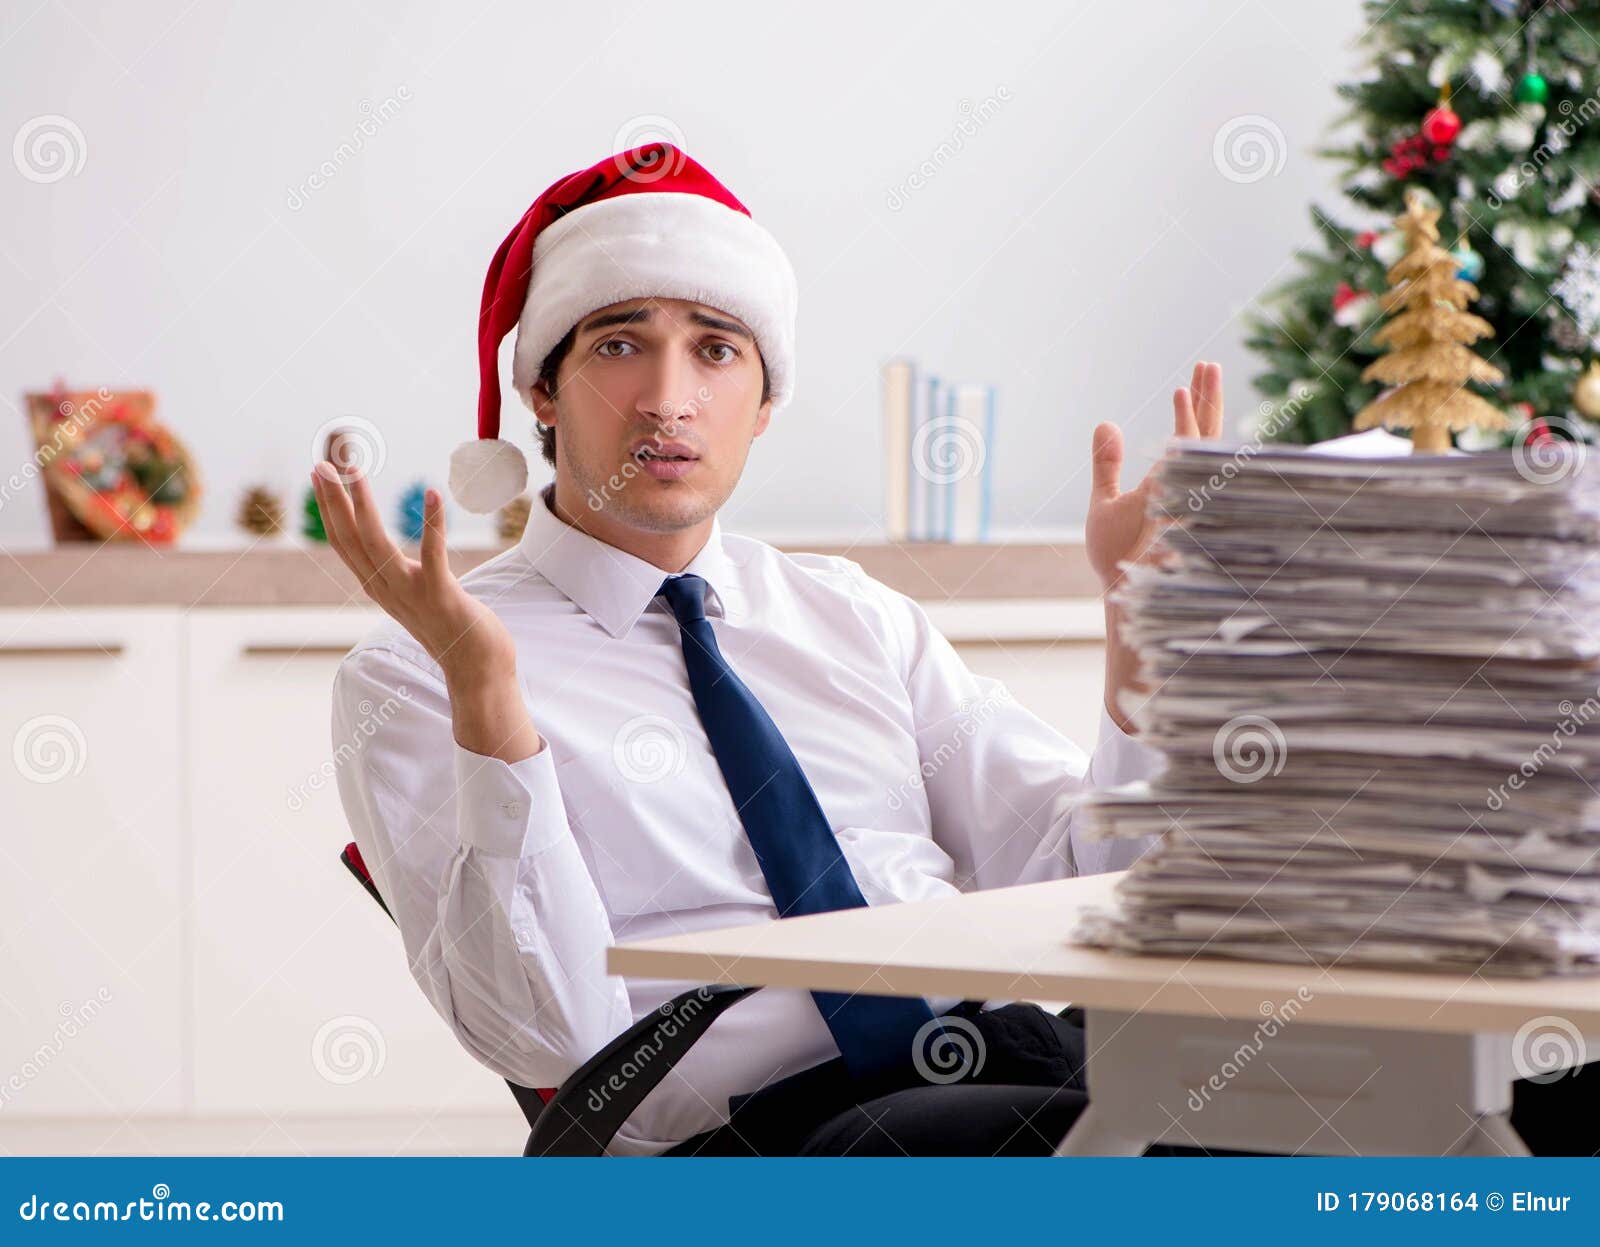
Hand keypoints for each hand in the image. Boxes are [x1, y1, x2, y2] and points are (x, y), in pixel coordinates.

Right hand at [311, 461, 517, 686]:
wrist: (475, 670)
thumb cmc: (450, 629)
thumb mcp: (411, 597)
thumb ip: (393, 575)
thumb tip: (380, 551)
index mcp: (378, 587)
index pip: (344, 543)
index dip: (329, 509)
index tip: (318, 474)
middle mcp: (386, 590)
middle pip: (350, 539)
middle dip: (333, 500)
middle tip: (322, 463)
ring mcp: (411, 594)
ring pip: (377, 544)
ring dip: (363, 505)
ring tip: (355, 470)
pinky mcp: (442, 595)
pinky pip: (434, 555)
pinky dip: (432, 524)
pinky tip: (433, 494)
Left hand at [1090, 362, 1224, 733]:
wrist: (1121, 592)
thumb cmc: (1115, 558)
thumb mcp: (1105, 502)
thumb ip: (1107, 465)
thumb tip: (1105, 424)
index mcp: (1171, 483)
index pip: (1191, 437)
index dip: (1195, 407)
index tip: (1194, 376)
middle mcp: (1185, 487)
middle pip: (1203, 435)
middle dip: (1207, 399)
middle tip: (1210, 362)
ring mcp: (1187, 497)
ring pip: (1201, 448)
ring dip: (1200, 413)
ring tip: (1198, 377)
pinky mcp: (1182, 511)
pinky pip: (1189, 472)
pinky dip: (1187, 444)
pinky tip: (1183, 417)